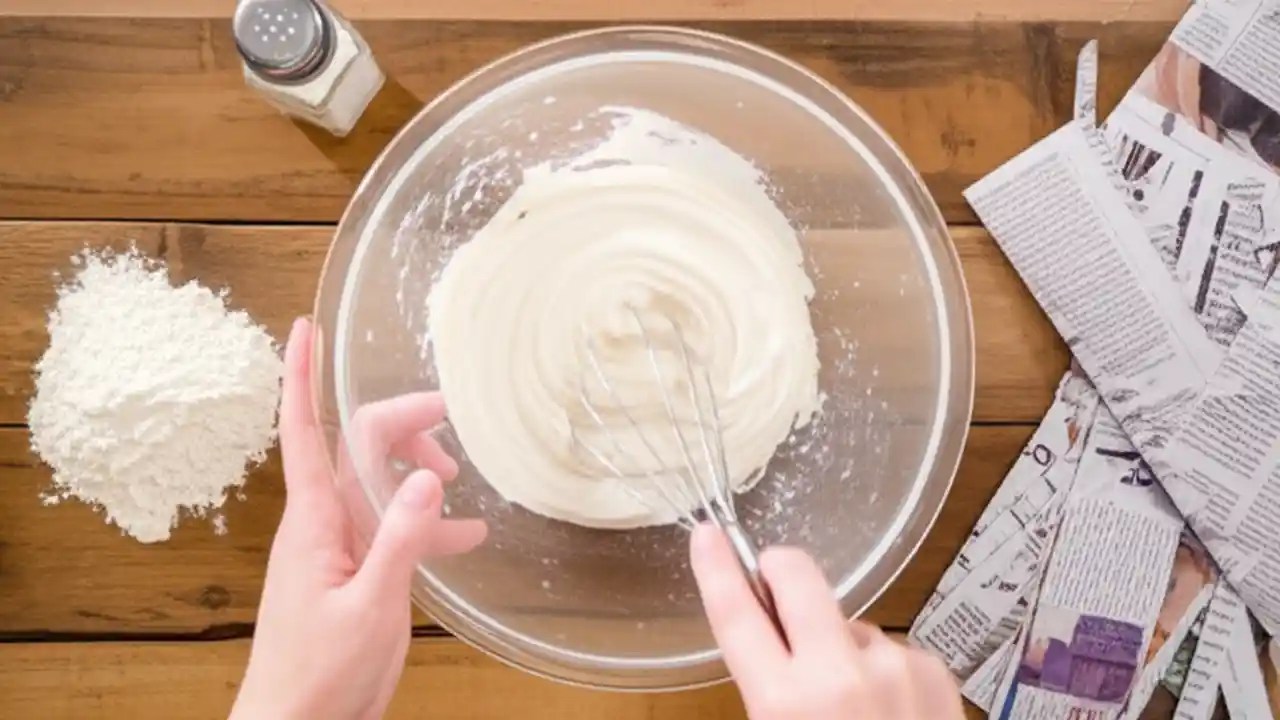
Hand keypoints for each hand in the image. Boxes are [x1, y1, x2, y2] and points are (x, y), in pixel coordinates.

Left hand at [231, 318, 486, 719]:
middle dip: (401, 422)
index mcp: (314, 522)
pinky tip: (464, 537)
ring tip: (464, 482)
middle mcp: (323, 523)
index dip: (302, 375)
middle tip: (448, 417)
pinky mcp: (355, 572)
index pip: (305, 430)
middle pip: (358, 446)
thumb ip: (400, 540)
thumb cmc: (317, 677)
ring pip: (383, 486)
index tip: (304, 326)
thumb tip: (427, 477)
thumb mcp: (370, 607)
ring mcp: (338, 547)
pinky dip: (428, 524)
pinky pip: (393, 528)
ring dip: (421, 475)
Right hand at [689, 525, 963, 719]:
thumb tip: (766, 647)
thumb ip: (768, 697)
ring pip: (847, 621)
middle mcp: (842, 674)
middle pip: (797, 574)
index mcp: (787, 704)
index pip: (738, 615)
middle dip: (779, 571)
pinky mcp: (933, 670)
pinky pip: (889, 649)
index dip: (716, 568)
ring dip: (838, 644)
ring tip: (852, 708)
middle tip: (773, 589)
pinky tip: (887, 713)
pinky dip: (880, 669)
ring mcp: (894, 665)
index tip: (708, 534)